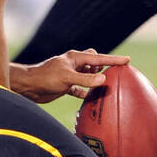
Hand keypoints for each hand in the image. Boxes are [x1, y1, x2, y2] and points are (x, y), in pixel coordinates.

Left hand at [10, 49, 130, 102]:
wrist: (28, 87)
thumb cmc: (46, 77)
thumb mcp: (67, 77)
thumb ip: (86, 79)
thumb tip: (104, 80)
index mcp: (76, 58)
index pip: (99, 58)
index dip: (113, 60)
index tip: (127, 60)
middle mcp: (74, 65)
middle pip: (95, 63)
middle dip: (104, 67)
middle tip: (114, 75)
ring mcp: (71, 75)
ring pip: (89, 76)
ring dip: (96, 80)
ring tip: (107, 86)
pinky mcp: (66, 86)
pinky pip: (81, 88)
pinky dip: (87, 92)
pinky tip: (93, 98)